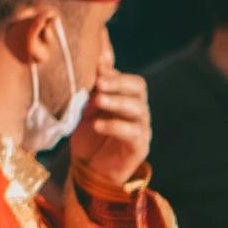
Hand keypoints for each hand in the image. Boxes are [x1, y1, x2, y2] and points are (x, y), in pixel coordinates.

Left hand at [68, 73, 153, 210]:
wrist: (89, 171)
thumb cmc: (88, 137)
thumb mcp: (86, 108)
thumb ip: (93, 86)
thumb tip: (97, 56)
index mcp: (128, 100)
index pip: (130, 79)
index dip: (114, 74)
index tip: (95, 70)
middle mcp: (139, 112)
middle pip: (139, 89)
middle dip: (118, 84)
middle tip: (99, 83)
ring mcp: (141, 129)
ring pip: (138, 109)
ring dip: (117, 102)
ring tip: (98, 101)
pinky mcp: (139, 148)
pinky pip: (132, 133)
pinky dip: (114, 126)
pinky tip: (97, 125)